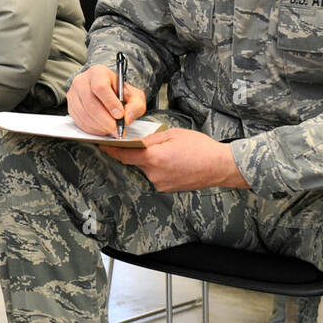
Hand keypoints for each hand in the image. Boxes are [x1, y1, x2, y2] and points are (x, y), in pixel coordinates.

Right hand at [67, 65, 146, 136]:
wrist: (108, 93)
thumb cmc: (120, 93)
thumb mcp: (134, 96)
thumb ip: (136, 106)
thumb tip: (126, 119)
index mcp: (98, 73)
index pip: (100, 87)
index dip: (110, 103)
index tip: (120, 115)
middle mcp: (82, 81)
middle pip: (90, 104)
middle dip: (106, 121)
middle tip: (117, 129)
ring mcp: (73, 94)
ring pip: (84, 115)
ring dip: (100, 127)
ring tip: (111, 130)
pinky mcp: (70, 107)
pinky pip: (79, 122)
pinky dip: (92, 129)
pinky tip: (102, 129)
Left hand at [103, 127, 247, 191]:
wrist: (220, 166)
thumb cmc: (200, 148)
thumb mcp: (174, 134)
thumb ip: (151, 139)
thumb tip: (137, 141)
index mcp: (154, 158)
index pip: (124, 155)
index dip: (111, 150)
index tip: (102, 145)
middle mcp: (154, 174)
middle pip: (136, 161)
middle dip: (139, 152)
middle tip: (153, 143)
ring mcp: (160, 183)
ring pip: (147, 168)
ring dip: (152, 160)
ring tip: (171, 152)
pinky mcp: (167, 188)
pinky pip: (156, 175)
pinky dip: (160, 167)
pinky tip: (174, 161)